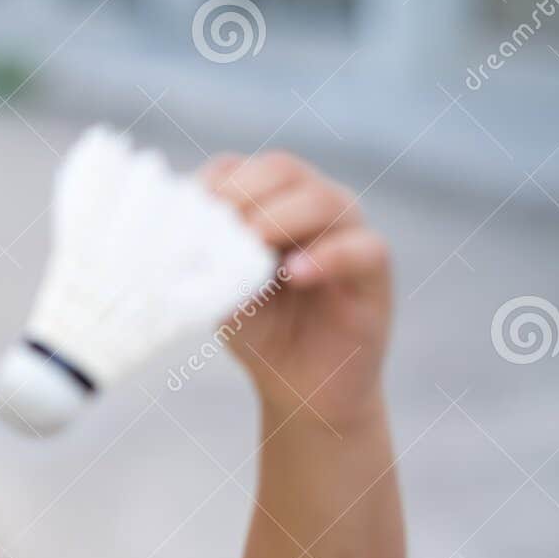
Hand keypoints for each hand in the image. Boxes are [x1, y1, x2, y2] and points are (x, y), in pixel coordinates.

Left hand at [199, 150, 392, 429]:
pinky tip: (295, 273)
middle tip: (221, 221)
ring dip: (283, 216)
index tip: (191, 206)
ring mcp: (346, 233)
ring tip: (254, 241)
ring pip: (324, 200)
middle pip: (283, 170)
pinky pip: (362, 248)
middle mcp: (309, 208)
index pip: (242, 169)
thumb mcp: (223, 297)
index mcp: (268, 205)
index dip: (216, 182)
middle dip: (246, 191)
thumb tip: (184, 242)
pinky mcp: (374, 270)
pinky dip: (328, 256)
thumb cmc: (262, 332)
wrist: (302, 388)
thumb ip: (211, 266)